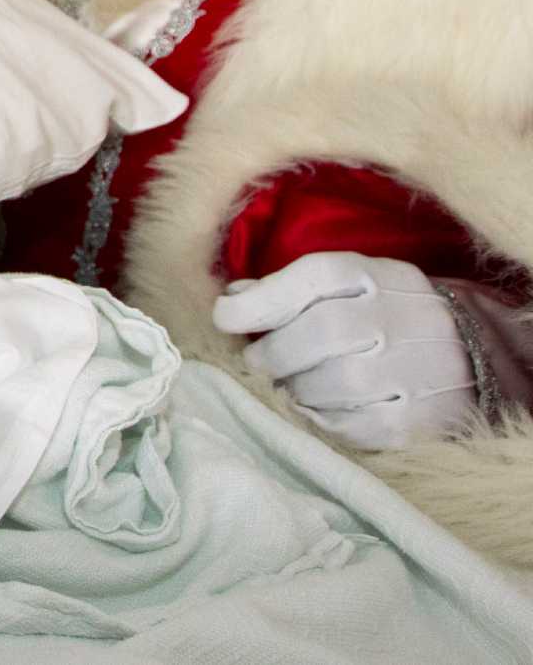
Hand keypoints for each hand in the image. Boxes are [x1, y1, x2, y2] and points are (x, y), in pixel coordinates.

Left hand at [211, 251, 475, 449]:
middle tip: (261, 364)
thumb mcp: (349, 285)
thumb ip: (290, 289)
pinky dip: (323, 419)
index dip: (260, 301)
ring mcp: (414, 371)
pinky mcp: (419, 420)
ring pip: (330, 385)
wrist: (476, 353)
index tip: (225, 318)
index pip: (314, 277)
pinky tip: (321, 407)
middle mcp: (399, 318)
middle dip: (274, 354)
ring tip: (293, 386)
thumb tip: (231, 302)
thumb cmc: (388, 314)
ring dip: (296, 390)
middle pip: (319, 333)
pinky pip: (351, 425)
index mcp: (374, 276)